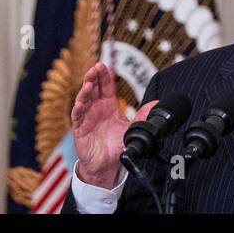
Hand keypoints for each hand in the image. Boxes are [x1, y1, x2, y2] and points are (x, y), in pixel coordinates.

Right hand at [71, 62, 154, 188]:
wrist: (108, 165)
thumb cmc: (116, 145)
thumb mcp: (132, 128)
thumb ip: (143, 116)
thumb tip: (157, 104)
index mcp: (108, 105)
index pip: (106, 87)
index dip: (105, 76)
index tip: (107, 67)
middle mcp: (96, 108)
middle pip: (93, 88)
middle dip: (93, 77)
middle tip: (96, 68)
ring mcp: (87, 117)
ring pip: (83, 99)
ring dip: (85, 90)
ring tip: (89, 83)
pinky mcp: (80, 129)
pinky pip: (77, 117)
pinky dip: (78, 109)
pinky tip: (80, 103)